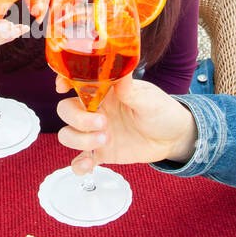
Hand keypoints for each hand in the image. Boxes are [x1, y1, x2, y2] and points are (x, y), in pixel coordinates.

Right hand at [55, 74, 197, 174]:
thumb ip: (130, 90)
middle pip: (66, 111)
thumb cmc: (162, 111)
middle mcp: (96, 110)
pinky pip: (79, 160)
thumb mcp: (149, 99)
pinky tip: (89, 165)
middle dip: (78, 119)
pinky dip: (78, 165)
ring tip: (105, 141)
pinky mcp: (101, 153)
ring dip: (80, 139)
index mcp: (105, 91)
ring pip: (68, 135)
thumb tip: (121, 71)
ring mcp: (95, 133)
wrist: (174, 138)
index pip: (76, 83)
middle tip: (103, 123)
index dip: (64, 82)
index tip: (61, 88)